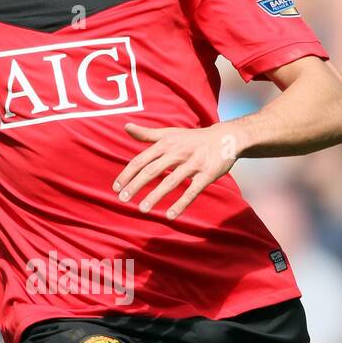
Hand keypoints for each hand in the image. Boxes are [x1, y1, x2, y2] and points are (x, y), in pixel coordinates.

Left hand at [113, 122, 241, 219]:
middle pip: (152, 170)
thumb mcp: (169, 133)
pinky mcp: (207, 174)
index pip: (141, 160)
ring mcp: (193, 163)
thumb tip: (125, 127)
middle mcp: (177, 152)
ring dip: (155, 196)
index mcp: (166, 143)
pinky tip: (170, 216)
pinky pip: (192, 190)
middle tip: (122, 200)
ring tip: (142, 209)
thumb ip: (147, 134)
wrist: (225, 138)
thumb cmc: (192, 138)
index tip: (116, 188)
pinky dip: (181, 203)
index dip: (127, 174)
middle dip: (136, 185)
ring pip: (171, 181)